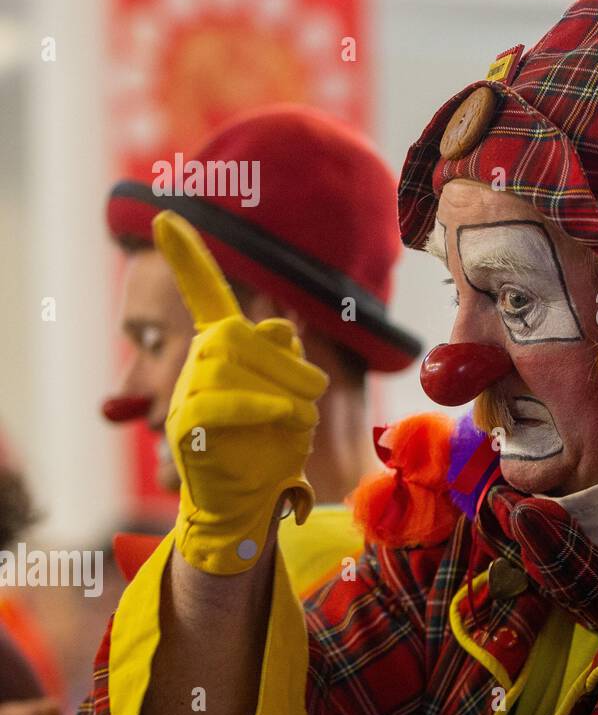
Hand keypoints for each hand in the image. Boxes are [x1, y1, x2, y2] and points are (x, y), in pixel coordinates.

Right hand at [154, 211, 328, 574]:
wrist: (251, 499)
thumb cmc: (273, 440)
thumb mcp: (292, 390)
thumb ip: (286, 354)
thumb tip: (277, 326)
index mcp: (225, 346)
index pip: (203, 293)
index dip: (187, 256)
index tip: (164, 216)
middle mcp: (198, 362)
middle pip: (238, 334)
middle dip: (287, 360)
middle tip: (316, 390)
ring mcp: (186, 393)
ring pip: (229, 365)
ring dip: (281, 388)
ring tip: (299, 416)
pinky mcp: (184, 427)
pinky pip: (215, 402)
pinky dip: (254, 405)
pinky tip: (280, 414)